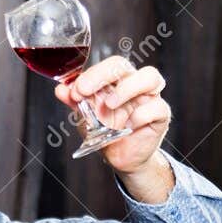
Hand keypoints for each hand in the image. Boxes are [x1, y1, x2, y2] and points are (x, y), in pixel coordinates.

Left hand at [54, 54, 170, 175]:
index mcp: (117, 81)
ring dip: (127, 88)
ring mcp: (150, 98)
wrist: (119, 157)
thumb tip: (60, 89)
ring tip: (109, 105)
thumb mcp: (85, 116)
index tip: (76, 89)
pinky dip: (141, 115)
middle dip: (104, 74)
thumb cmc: (105, 132)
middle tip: (85, 90)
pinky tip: (128, 125)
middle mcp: (134, 85)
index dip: (93, 73)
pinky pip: (158, 107)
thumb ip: (75, 102)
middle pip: (126, 66)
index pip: (110, 65)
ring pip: (151, 77)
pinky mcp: (161, 116)